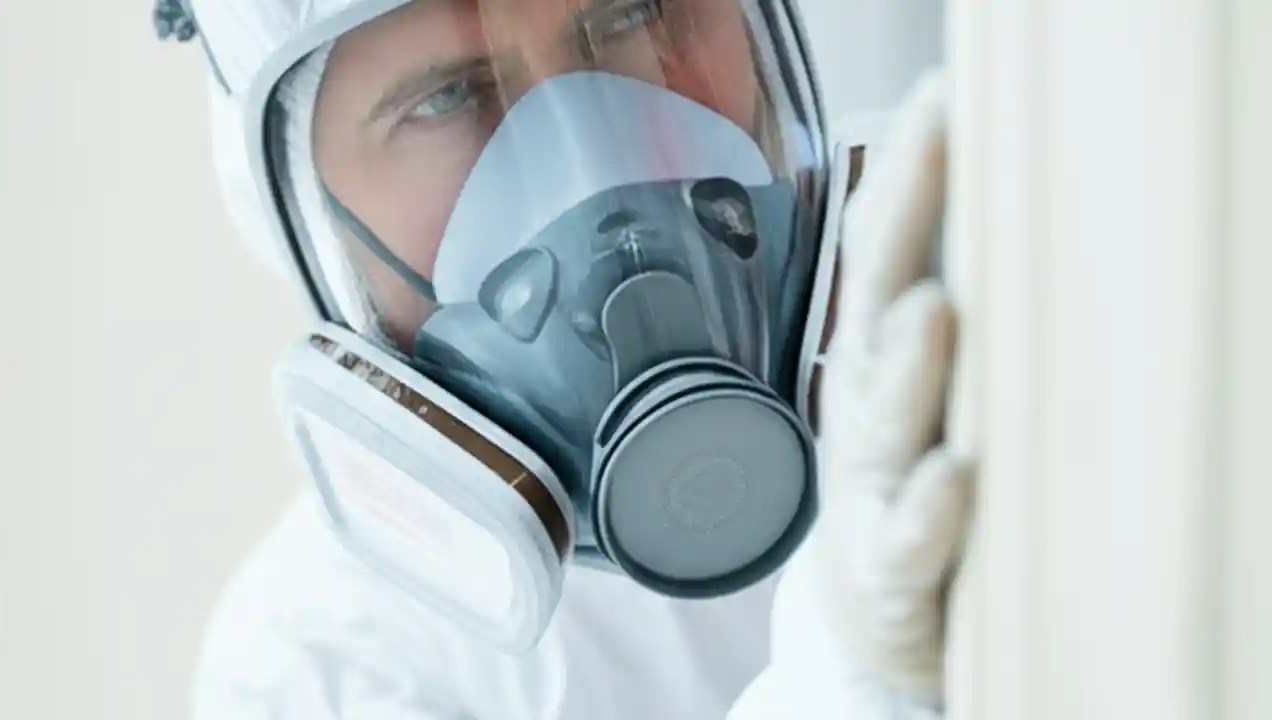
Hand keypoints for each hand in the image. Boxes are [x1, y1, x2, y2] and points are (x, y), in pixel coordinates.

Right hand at [808, 69, 971, 705]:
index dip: (908, 175)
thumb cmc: (899, 484)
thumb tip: (958, 205)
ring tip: (932, 309)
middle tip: (934, 143)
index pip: (882, 254)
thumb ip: (922, 311)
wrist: (865, 611)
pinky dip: (928, 510)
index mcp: (871, 364)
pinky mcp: (893, 574)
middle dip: (903, 224)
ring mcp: (873, 493)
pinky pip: (908, 541)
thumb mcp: (905, 389)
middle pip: (876, 312)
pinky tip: (953, 472)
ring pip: (888, 424)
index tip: (942, 95)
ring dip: (909, 368)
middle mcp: (865, 415)